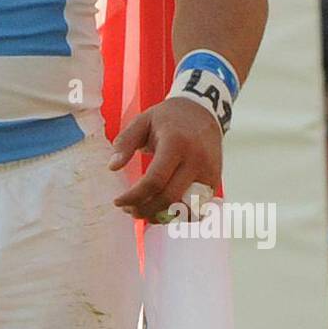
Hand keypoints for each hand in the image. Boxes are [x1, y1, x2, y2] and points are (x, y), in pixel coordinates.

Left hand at [108, 97, 221, 221]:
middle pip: (169, 198)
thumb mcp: (142, 121)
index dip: (134, 196)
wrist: (202, 111)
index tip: (118, 202)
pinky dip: (180, 214)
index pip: (154, 181)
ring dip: (163, 216)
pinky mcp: (215, 181)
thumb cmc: (168, 118)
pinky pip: (197, 207)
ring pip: (185, 208)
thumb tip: (112, 167)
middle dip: (145, 209)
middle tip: (129, 210)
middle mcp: (196, 160)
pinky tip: (164, 211)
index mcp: (176, 144)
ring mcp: (209, 173)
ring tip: (145, 212)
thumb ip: (125, 142)